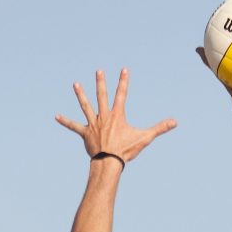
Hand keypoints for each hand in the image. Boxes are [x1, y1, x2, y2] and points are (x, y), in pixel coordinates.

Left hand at [56, 68, 175, 163]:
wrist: (109, 162)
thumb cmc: (126, 151)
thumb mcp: (144, 138)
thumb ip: (159, 128)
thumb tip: (175, 122)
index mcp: (117, 115)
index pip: (122, 94)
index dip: (123, 81)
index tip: (123, 69)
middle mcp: (104, 116)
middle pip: (101, 96)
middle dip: (101, 83)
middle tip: (99, 71)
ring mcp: (93, 124)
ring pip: (86, 106)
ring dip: (80, 95)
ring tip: (76, 85)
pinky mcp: (85, 134)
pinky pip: (74, 126)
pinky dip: (65, 122)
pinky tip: (56, 116)